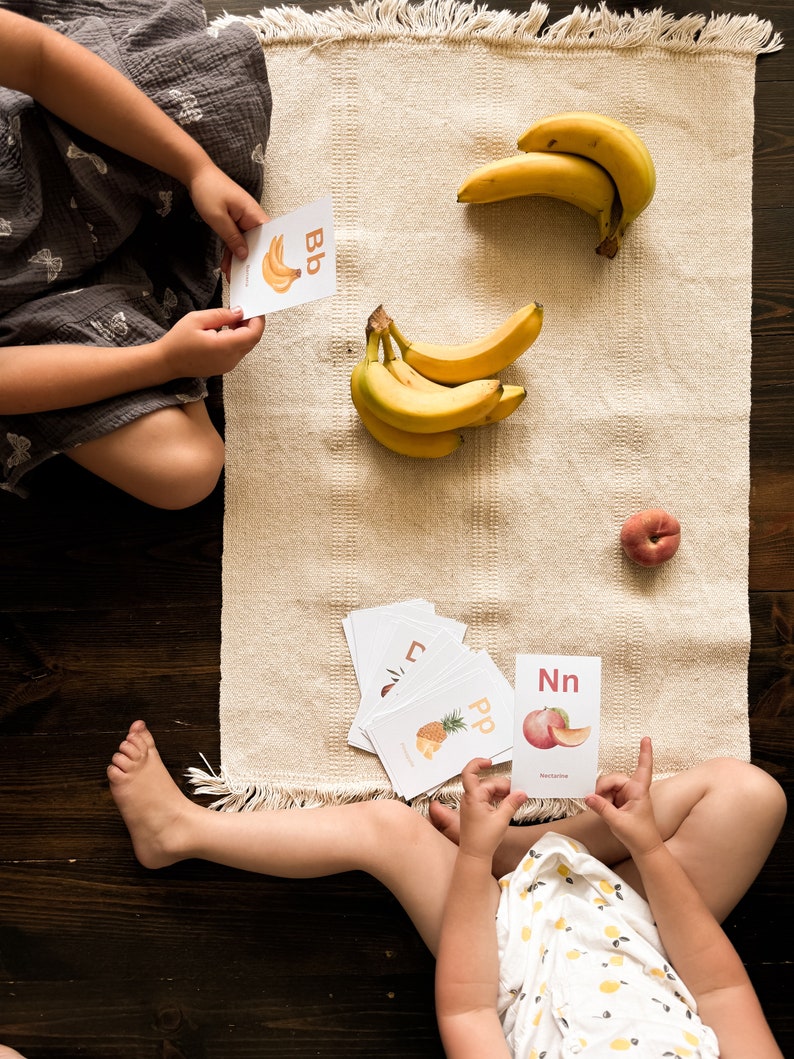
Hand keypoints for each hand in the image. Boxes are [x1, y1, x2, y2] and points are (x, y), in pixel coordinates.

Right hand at [156, 307, 264, 380]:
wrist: (167, 362)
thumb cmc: (178, 341)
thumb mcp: (197, 319)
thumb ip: (221, 314)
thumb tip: (239, 312)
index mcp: (224, 347)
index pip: (253, 334)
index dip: (258, 320)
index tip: (254, 308)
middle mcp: (230, 359)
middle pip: (252, 340)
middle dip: (251, 324)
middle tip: (241, 310)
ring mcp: (229, 365)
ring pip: (247, 346)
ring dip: (244, 332)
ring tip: (231, 319)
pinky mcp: (226, 367)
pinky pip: (239, 351)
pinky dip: (238, 339)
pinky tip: (227, 330)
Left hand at [186, 161, 269, 277]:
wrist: (196, 173)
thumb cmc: (208, 190)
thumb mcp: (218, 218)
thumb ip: (232, 237)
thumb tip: (245, 255)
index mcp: (253, 214)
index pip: (268, 237)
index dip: (269, 253)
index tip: (266, 271)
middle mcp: (251, 217)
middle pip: (257, 243)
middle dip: (252, 261)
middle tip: (248, 280)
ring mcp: (243, 219)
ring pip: (245, 244)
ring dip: (239, 259)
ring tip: (233, 277)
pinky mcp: (234, 221)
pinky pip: (235, 239)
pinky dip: (231, 251)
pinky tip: (227, 265)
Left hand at [457, 758, 527, 862]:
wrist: (474, 855)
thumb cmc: (483, 840)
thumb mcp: (502, 820)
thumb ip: (512, 803)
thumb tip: (521, 793)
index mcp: (473, 797)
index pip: (470, 773)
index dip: (478, 764)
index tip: (490, 762)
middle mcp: (470, 798)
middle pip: (486, 782)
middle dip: (502, 785)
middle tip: (516, 793)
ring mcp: (471, 804)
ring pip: (487, 790)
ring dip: (500, 792)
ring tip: (513, 799)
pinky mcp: (475, 809)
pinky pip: (486, 797)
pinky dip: (496, 798)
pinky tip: (506, 803)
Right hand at [584, 736, 663, 856]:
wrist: (644, 849)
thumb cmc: (639, 835)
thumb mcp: (618, 822)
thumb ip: (602, 808)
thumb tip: (588, 796)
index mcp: (639, 791)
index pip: (643, 768)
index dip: (645, 752)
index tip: (646, 738)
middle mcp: (634, 790)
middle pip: (614, 779)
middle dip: (603, 788)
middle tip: (596, 801)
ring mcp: (627, 795)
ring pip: (608, 787)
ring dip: (603, 797)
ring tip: (606, 811)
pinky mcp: (622, 801)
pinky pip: (607, 795)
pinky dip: (603, 801)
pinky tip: (606, 811)